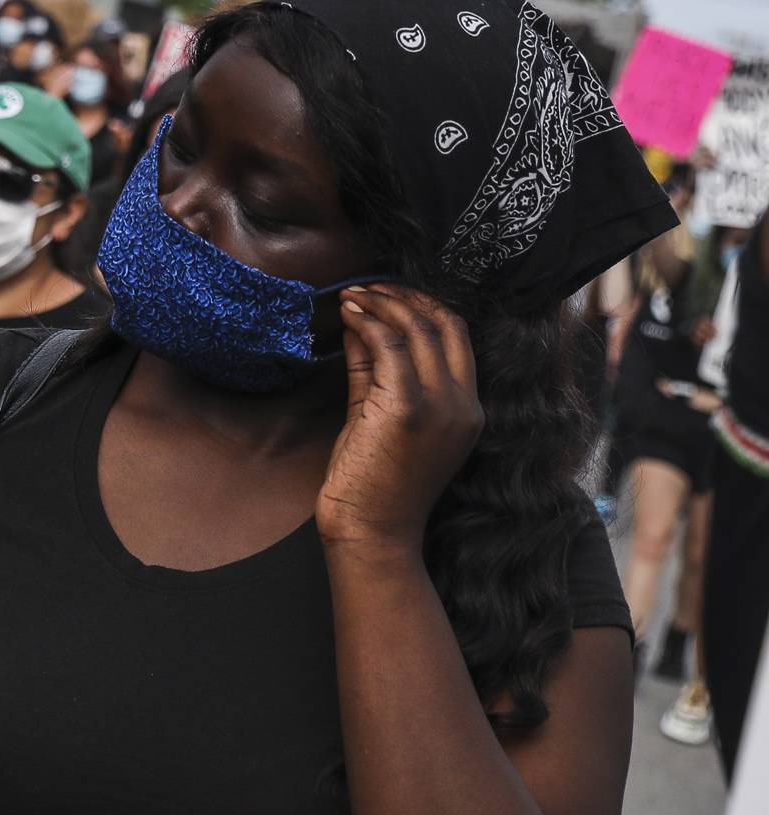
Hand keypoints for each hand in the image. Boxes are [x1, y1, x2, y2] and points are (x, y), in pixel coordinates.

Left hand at [317, 285, 482, 553]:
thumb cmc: (373, 478)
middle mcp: (462, 405)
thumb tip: (360, 323)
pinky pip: (389, 348)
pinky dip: (367, 323)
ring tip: (351, 294)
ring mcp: (439, 407)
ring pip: (417, 330)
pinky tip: (347, 314)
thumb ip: (375, 370)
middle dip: (404, 296)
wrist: (372, 529)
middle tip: (368, 286)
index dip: (425, 305)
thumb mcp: (380, 414)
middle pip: (444, 325)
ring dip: (380, 303)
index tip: (390, 292)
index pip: (458, 337)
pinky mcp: (406, 410)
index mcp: (468, 409)